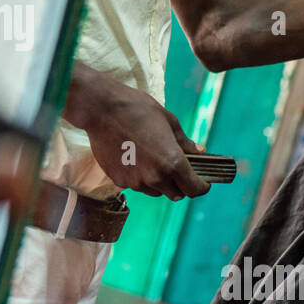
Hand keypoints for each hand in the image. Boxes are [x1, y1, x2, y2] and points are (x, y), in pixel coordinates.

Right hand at [71, 67, 209, 200]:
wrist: (101, 109)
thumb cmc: (138, 109)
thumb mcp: (169, 121)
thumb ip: (185, 142)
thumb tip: (200, 151)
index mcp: (172, 163)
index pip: (194, 190)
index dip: (202, 186)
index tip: (203, 182)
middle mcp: (155, 178)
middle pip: (176, 195)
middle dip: (181, 184)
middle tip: (178, 169)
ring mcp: (135, 182)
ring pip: (155, 191)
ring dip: (159, 182)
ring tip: (152, 160)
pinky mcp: (119, 181)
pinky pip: (136, 185)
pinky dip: (140, 177)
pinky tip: (134, 157)